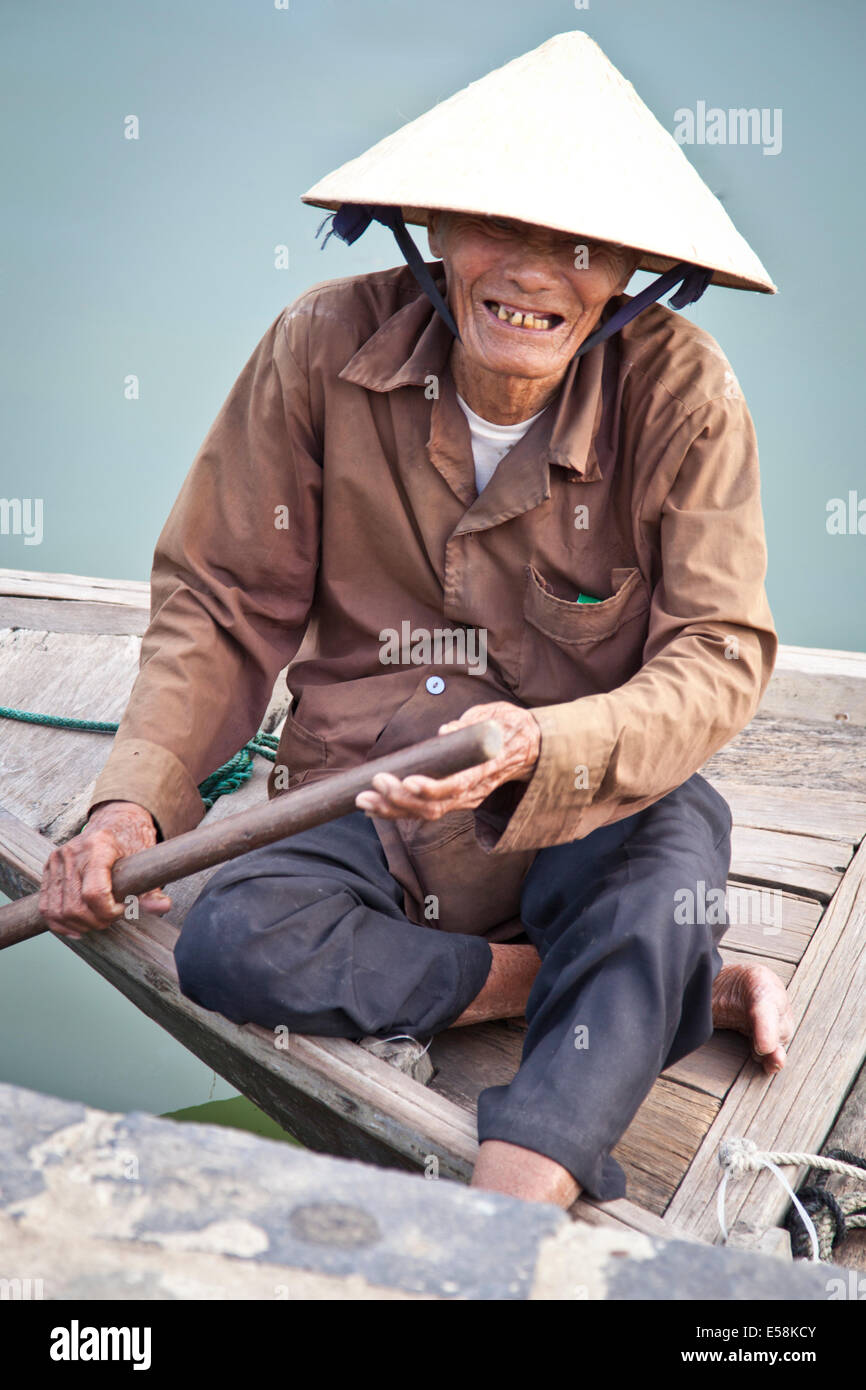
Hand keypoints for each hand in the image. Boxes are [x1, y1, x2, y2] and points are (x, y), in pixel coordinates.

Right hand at [38, 800, 171, 938]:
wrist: (116, 823)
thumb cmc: (132, 842)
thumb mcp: (146, 861)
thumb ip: (152, 889)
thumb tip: (164, 907)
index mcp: (99, 847)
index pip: (94, 893)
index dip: (109, 912)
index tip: (123, 909)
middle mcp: (73, 852)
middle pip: (75, 907)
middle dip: (96, 921)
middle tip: (112, 918)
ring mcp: (57, 861)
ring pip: (58, 911)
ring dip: (79, 925)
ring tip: (97, 920)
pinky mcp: (49, 869)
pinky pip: (46, 907)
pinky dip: (60, 923)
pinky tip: (77, 927)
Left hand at [355, 702, 539, 822]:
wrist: (528, 748)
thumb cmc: (508, 727)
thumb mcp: (494, 717)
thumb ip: (470, 724)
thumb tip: (444, 731)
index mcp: (484, 770)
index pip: (457, 786)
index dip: (431, 788)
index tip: (408, 780)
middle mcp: (473, 792)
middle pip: (434, 806)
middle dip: (400, 799)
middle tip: (375, 783)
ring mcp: (463, 800)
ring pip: (425, 813)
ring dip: (392, 809)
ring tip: (363, 800)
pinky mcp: (452, 801)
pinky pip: (423, 811)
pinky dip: (397, 811)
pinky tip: (374, 807)